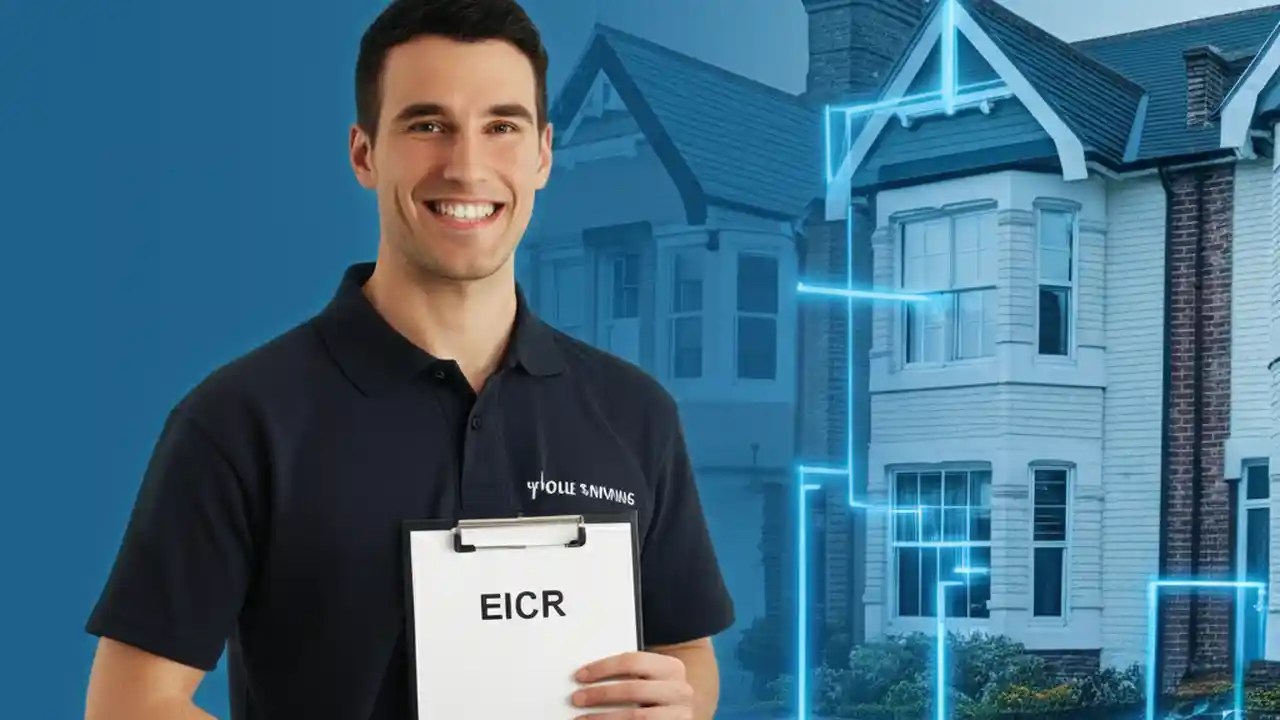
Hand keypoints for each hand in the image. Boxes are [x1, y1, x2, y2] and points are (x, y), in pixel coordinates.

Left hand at [570, 651, 693, 718]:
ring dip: (605, 719)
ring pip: (638, 716)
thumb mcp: (649, 680)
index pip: (633, 661)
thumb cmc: (658, 695)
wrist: (678, 715)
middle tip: (577, 698)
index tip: (580, 676)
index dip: (604, 668)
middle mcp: (680, 690)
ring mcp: (680, 714)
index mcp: (672, 668)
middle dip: (601, 694)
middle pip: (634, 689)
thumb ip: (627, 676)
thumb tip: (587, 677)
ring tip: (583, 719)